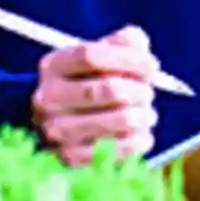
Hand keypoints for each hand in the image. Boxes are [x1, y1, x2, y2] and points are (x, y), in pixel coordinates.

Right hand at [30, 26, 159, 165]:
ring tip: (147, 113)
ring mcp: (57, 131)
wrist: (58, 128)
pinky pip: (121, 149)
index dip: (129, 58)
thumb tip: (138, 42)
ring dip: (145, 115)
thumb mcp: (97, 58)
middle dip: (140, 89)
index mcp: (52, 66)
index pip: (92, 55)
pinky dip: (140, 140)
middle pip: (110, 89)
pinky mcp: (70, 158)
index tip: (152, 64)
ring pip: (122, 120)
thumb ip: (121, 42)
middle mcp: (48, 98)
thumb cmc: (86, 85)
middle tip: (148, 92)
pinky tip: (142, 134)